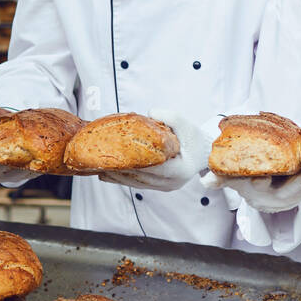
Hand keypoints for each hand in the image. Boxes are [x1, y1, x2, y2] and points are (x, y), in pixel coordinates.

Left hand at [98, 108, 213, 192]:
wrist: (202, 152)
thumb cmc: (193, 137)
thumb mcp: (185, 122)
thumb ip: (169, 116)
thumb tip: (149, 112)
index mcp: (181, 170)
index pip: (155, 168)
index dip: (135, 163)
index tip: (117, 156)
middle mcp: (172, 183)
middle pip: (142, 178)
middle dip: (120, 170)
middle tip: (100, 161)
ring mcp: (165, 187)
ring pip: (136, 183)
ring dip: (117, 176)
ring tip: (98, 167)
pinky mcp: (158, 187)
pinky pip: (137, 184)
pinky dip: (121, 179)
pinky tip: (105, 174)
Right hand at [201, 169, 300, 213]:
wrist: (264, 196)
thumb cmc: (247, 182)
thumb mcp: (233, 181)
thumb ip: (220, 179)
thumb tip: (204, 181)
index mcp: (259, 190)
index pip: (259, 185)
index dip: (262, 181)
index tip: (263, 175)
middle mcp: (278, 196)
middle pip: (288, 187)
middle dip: (297, 178)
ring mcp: (294, 194)